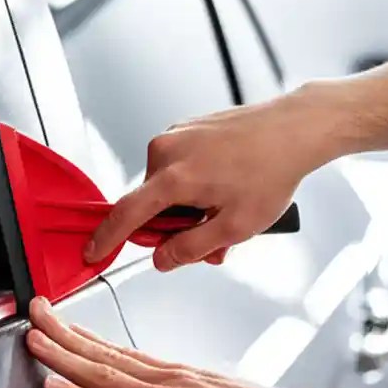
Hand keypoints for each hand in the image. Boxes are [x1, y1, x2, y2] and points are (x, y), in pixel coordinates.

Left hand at [24, 297, 312, 387]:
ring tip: (31, 337)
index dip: (86, 337)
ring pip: (97, 373)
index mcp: (173, 375)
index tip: (62, 323)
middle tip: (34, 311)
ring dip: (59, 354)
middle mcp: (160, 380)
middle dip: (63, 332)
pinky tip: (51, 385)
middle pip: (101, 353)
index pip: (119, 352)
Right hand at [85, 91, 342, 270]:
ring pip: (165, 187)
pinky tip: (223, 187)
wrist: (293, 129)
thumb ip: (191, 249)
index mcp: (174, 177)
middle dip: (174, 229)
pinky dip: (192, 185)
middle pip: (150, 205)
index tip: (93, 251)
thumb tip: (162, 259)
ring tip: (226, 210)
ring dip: (187, 208)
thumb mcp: (235, 226)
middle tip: (211, 242)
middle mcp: (166, 151)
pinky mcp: (186, 128)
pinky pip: (176, 167)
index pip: (126, 214)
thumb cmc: (271, 171)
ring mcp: (175, 136)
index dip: (107, 238)